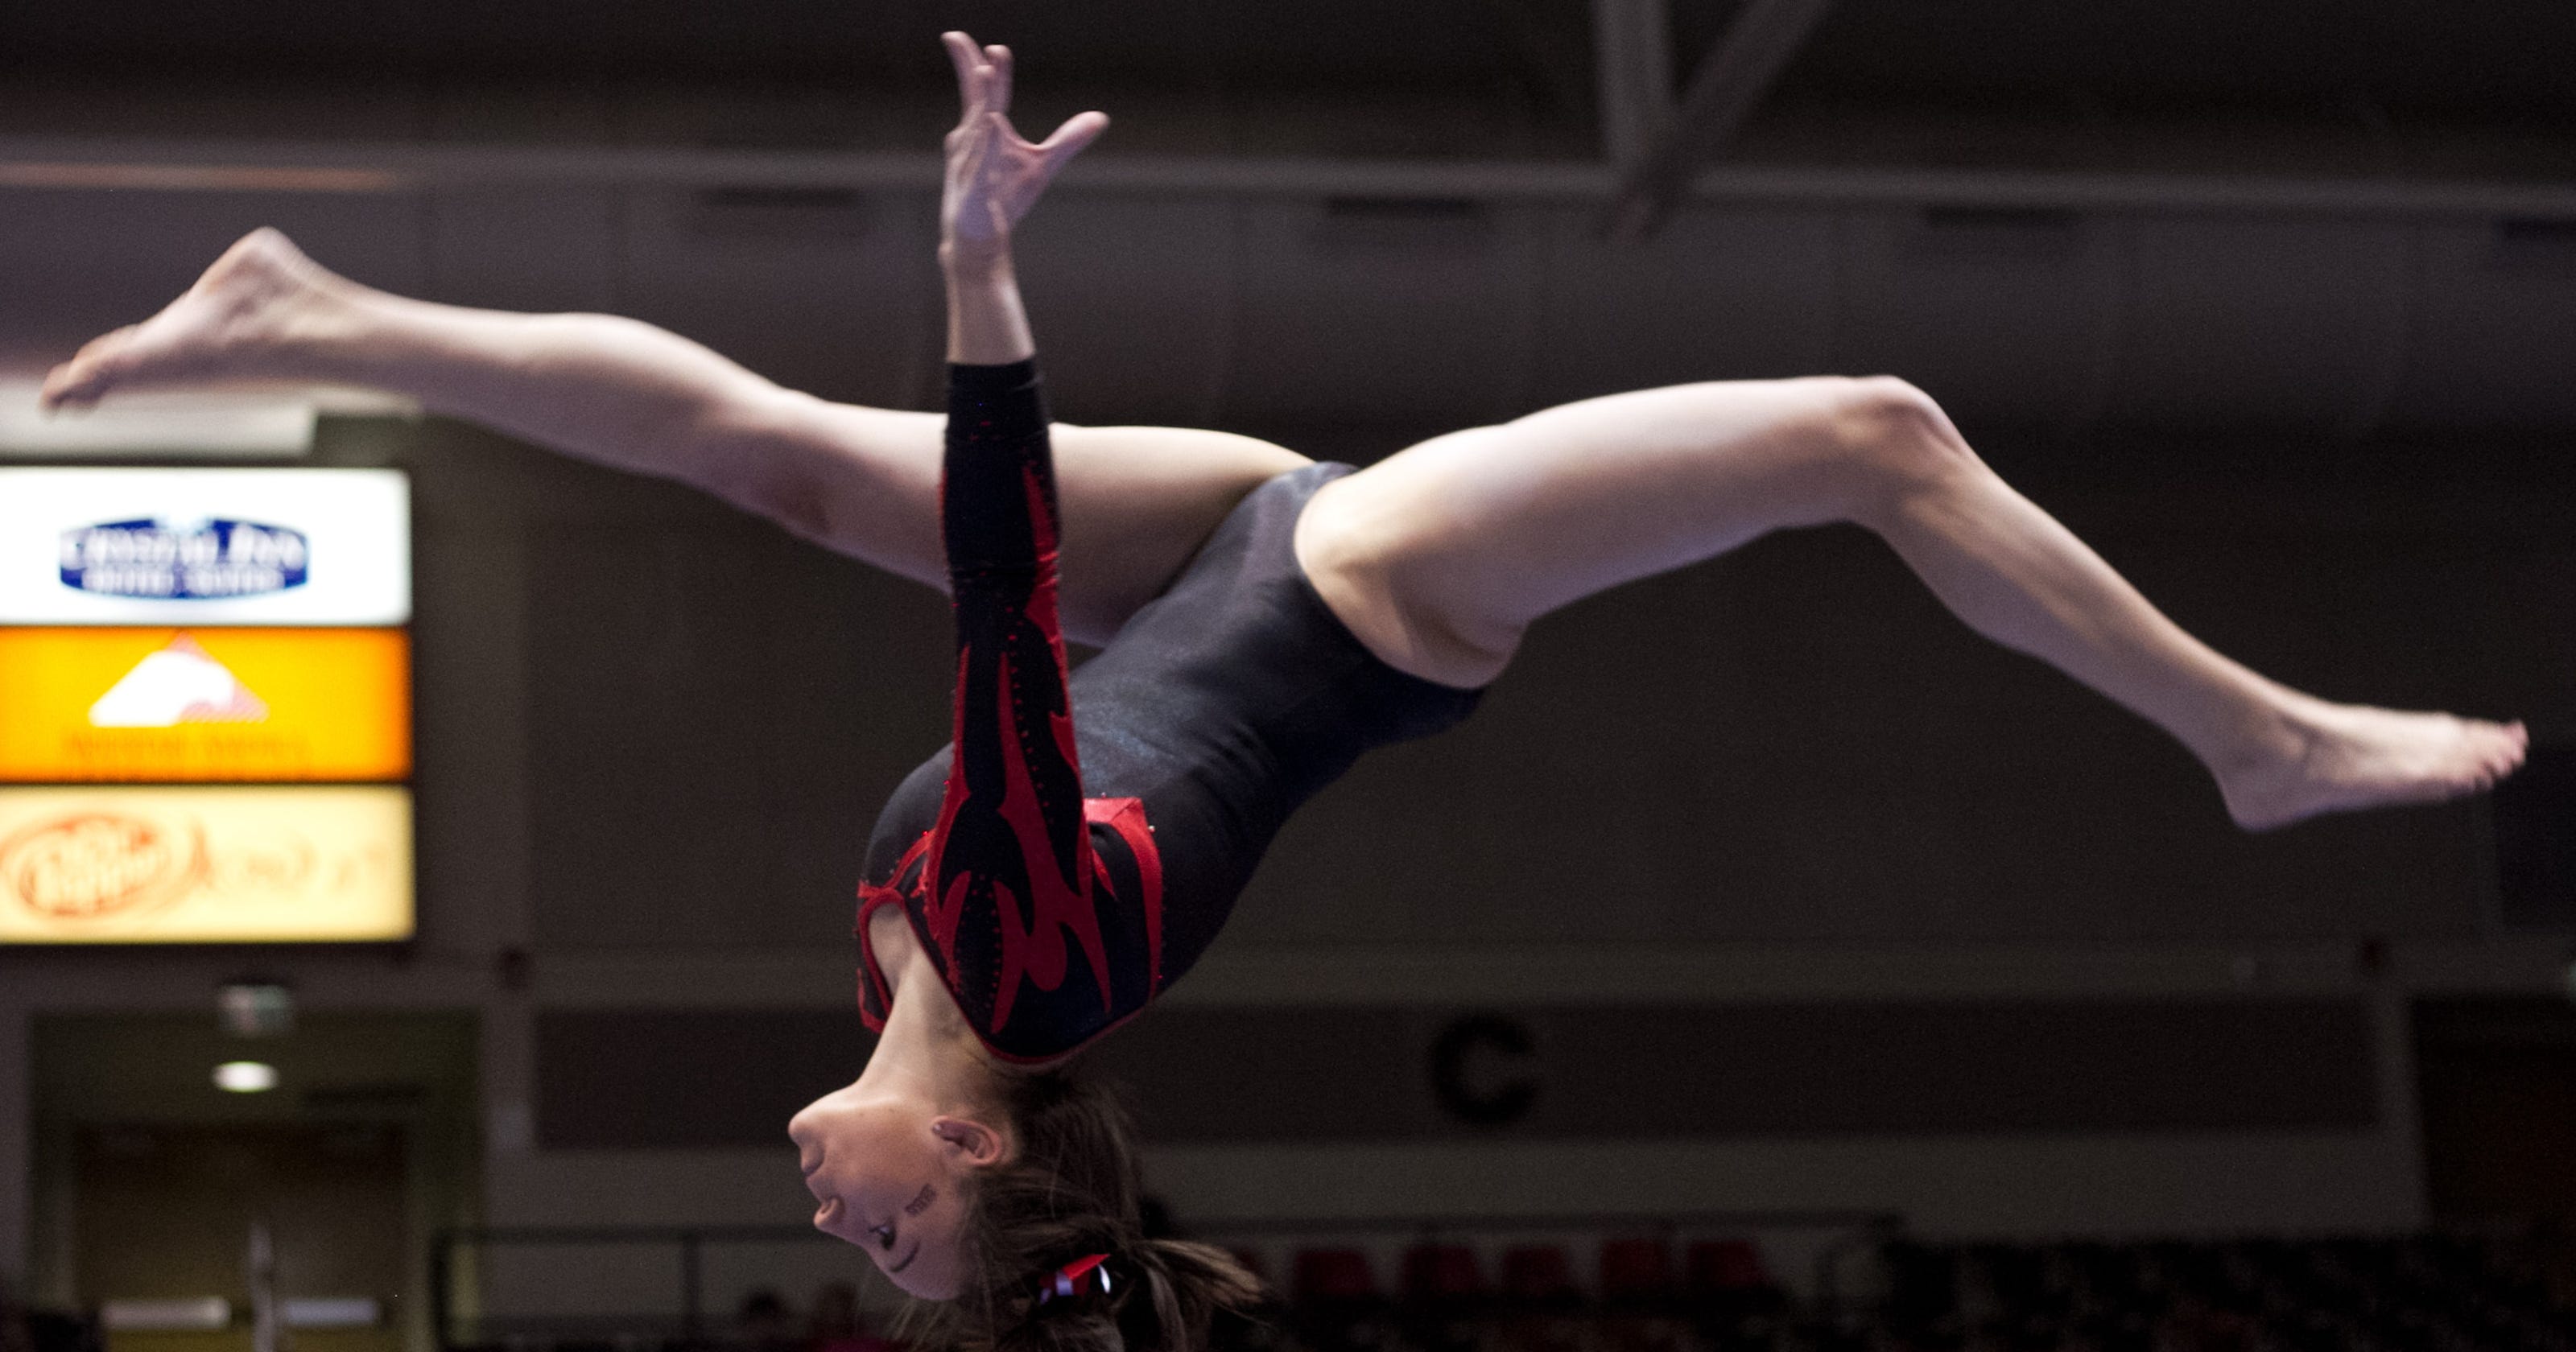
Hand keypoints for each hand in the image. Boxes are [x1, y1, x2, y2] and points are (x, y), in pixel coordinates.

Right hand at [940, 31, 1106, 253]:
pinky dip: (985, 141)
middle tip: (960, 37)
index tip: (995, 47)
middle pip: (975, 97)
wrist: (981, 239)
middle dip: (973, 68)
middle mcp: (972, 140)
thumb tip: (1100, 117)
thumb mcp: (1044, 164)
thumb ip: (1068, 139)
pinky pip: (980, 160)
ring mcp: (970, 162)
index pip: (985, 91)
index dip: (988, 67)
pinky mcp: (974, 186)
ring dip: (981, 96)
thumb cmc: (1003, 199)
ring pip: (976, 123)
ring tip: (985, 68)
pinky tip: (992, 121)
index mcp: (985, 130)